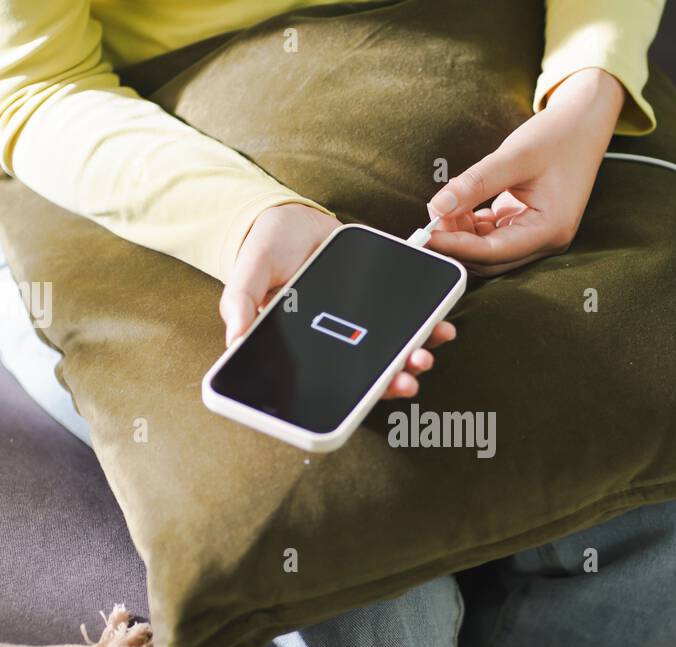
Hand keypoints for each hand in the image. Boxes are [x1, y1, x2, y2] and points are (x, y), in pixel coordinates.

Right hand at [220, 203, 455, 398]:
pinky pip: (409, 316)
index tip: (371, 399)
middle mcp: (339, 339)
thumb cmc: (267, 251)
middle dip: (393, 380)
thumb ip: (240, 302)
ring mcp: (363, 320)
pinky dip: (427, 323)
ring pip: (395, 349)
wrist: (294, 217)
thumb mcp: (249, 273)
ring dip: (415, 356)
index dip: (356, 396)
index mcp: (307, 344)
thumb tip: (234, 338)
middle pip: (371, 372)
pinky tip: (440, 325)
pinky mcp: (383, 298)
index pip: (334, 380)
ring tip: (426, 355)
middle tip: (408, 381)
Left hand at [425, 68, 624, 276]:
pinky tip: (460, 206)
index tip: (427, 235)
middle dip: (457, 243)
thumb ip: (475, 183)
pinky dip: (472, 227)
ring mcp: (537, 235)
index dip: (457, 247)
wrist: (583, 124)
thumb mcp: (515, 156)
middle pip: (490, 260)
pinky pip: (493, 238)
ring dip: (462, 235)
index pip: (493, 252)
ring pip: (489, 251)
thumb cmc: (558, 136)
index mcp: (550, 229)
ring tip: (444, 208)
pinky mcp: (527, 226)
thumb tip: (438, 206)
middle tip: (430, 221)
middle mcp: (546, 240)